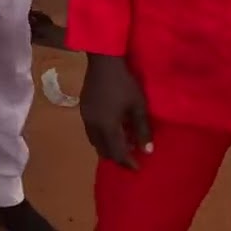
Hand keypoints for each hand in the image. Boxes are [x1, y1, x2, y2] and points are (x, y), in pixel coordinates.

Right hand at [80, 54, 152, 169]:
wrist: (103, 62)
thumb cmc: (124, 84)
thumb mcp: (138, 106)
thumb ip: (142, 130)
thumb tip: (147, 151)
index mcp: (107, 127)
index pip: (117, 152)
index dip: (127, 162)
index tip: (138, 168)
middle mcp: (93, 126)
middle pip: (103, 150)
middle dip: (117, 157)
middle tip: (131, 158)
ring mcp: (86, 117)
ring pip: (95, 141)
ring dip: (108, 147)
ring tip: (123, 145)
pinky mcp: (83, 109)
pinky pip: (91, 131)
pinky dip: (102, 137)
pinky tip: (112, 130)